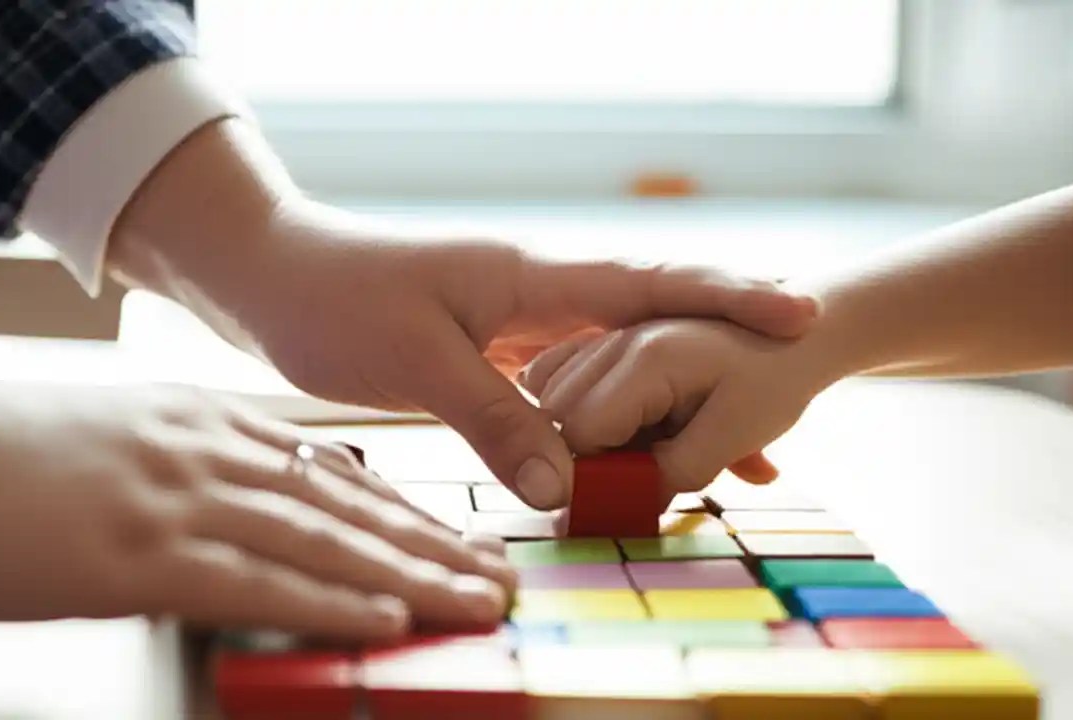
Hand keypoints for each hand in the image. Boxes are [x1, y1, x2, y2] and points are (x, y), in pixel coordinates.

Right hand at [0, 354, 513, 641]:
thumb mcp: (101, 442)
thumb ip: (173, 466)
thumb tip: (224, 506)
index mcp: (194, 423)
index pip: (323, 470)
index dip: (396, 510)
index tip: (452, 538)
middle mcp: (201, 452)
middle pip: (342, 504)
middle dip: (430, 546)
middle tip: (499, 575)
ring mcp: (172, 499)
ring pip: (320, 540)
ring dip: (410, 576)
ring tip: (477, 601)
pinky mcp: (130, 553)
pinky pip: (251, 579)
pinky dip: (326, 600)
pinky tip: (383, 616)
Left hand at [108, 120, 818, 511]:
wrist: (273, 279)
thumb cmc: (335, 303)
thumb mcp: (417, 361)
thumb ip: (495, 419)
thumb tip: (566, 486)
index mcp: (529, 276)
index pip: (648, 284)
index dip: (727, 298)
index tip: (799, 312)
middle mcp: (534, 293)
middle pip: (649, 320)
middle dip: (722, 348)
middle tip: (787, 392)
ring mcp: (514, 321)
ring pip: (612, 357)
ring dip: (669, 391)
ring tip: (724, 440)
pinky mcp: (490, 350)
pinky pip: (566, 382)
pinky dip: (605, 411)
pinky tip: (624, 443)